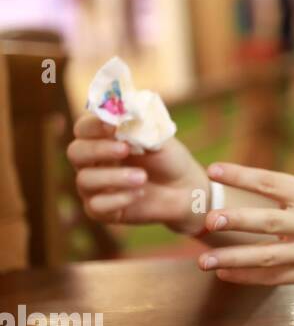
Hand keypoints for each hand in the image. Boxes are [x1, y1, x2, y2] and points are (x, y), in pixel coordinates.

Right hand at [67, 112, 208, 233]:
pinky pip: (96, 205)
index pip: (83, 128)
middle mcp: (92, 162)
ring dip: (115, 177)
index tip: (113, 126)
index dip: (94, 125)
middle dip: (99, 149)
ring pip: (85, 180)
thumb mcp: (158, 138)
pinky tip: (139, 194)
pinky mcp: (100, 210)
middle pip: (75, 152)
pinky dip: (118, 199)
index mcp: (102, 139)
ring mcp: (94, 186)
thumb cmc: (168, 158)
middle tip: (125, 149)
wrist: (185, 189)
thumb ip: (139, 126)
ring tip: (142, 177)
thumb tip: (122, 116)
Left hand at [196, 164, 293, 283]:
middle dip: (236, 221)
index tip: (214, 169)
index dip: (241, 175)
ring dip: (233, 258)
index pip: (271, 182)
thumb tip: (266, 189)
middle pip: (267, 222)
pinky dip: (250, 277)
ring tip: (204, 261)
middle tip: (209, 220)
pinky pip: (277, 278)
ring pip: (267, 256)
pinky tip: (226, 275)